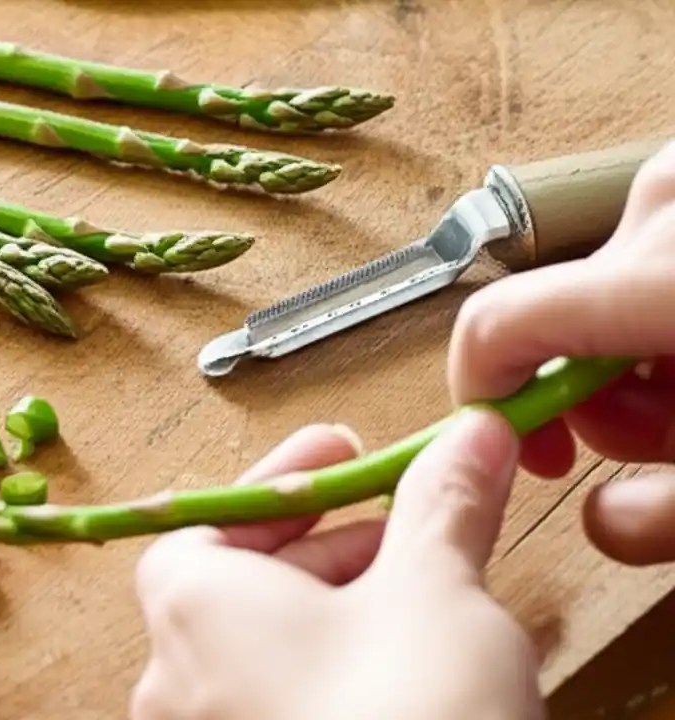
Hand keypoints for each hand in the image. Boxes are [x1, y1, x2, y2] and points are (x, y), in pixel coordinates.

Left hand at [131, 413, 543, 719]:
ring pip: (264, 650)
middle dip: (330, 544)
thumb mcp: (435, 589)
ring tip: (423, 597)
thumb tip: (467, 440)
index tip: (343, 452)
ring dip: (337, 609)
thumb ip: (440, 505)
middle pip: (242, 583)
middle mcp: (174, 682)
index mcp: (190, 608)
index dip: (285, 478)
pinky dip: (331, 673)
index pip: (215, 516)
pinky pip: (278, 706)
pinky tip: (403, 671)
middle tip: (405, 523)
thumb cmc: (406, 714)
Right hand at [448, 141, 674, 564]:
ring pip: (595, 290)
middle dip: (590, 394)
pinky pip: (636, 256)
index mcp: (664, 279)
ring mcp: (674, 187)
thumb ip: (666, 514)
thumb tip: (595, 524)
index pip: (496, 329)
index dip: (483, 399)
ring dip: (630, 359)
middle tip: (661, 439)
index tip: (517, 442)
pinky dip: (658, 314)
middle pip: (552, 318)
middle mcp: (659, 210)